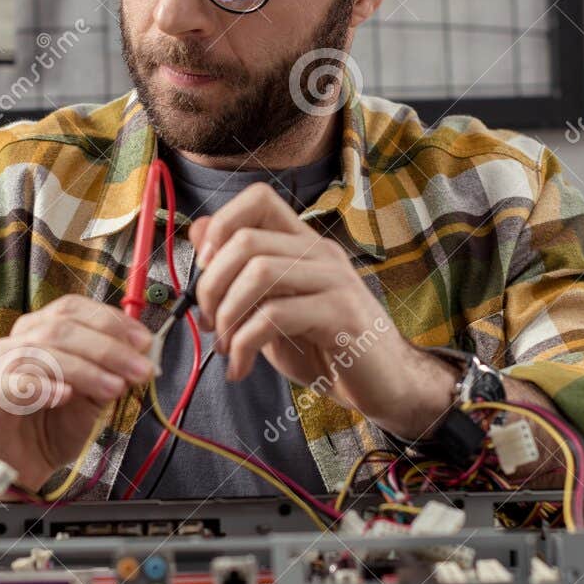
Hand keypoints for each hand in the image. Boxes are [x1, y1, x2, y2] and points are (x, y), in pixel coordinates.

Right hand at [0, 295, 152, 489]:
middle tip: (140, 370)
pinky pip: (13, 383)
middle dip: (108, 348)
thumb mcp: (94, 398)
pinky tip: (66, 396)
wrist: (22, 467)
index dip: (111, 321)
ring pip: (42, 352)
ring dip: (84, 369)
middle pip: (62, 327)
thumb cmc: (54, 427)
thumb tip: (145, 352)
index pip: (74, 309)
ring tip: (114, 388)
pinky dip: (43, 387)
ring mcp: (0, 364)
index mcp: (42, 330)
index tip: (145, 342)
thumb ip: (113, 373)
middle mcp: (18, 340)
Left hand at [191, 183, 455, 438]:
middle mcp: (320, 254)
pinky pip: (275, 315)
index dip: (220, 225)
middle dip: (211, 285)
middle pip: (246, 239)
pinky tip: (241, 367)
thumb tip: (198, 230)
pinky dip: (244, 345)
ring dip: (228, 316)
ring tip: (227, 347)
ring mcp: (334, 281)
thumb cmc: (327, 347)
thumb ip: (241, 273)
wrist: (386, 384)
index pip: (259, 198)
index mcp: (304, 245)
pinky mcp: (341, 315)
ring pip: (259, 272)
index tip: (206, 270)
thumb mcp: (274, 308)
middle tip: (209, 323)